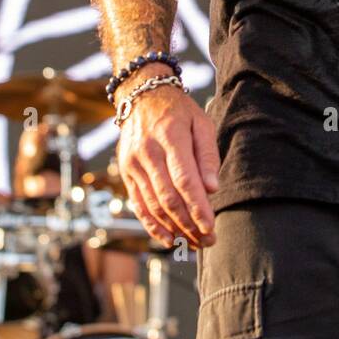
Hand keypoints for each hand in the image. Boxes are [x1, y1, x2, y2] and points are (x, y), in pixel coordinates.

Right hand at [116, 77, 219, 251]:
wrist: (142, 96)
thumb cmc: (178, 111)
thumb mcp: (201, 123)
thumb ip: (207, 155)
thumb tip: (212, 188)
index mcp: (170, 136)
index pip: (184, 179)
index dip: (197, 207)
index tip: (210, 227)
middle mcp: (147, 152)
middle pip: (168, 197)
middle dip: (189, 224)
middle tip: (208, 240)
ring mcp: (133, 164)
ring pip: (153, 205)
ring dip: (174, 229)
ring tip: (194, 243)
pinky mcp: (126, 173)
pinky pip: (138, 205)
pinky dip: (152, 225)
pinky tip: (168, 239)